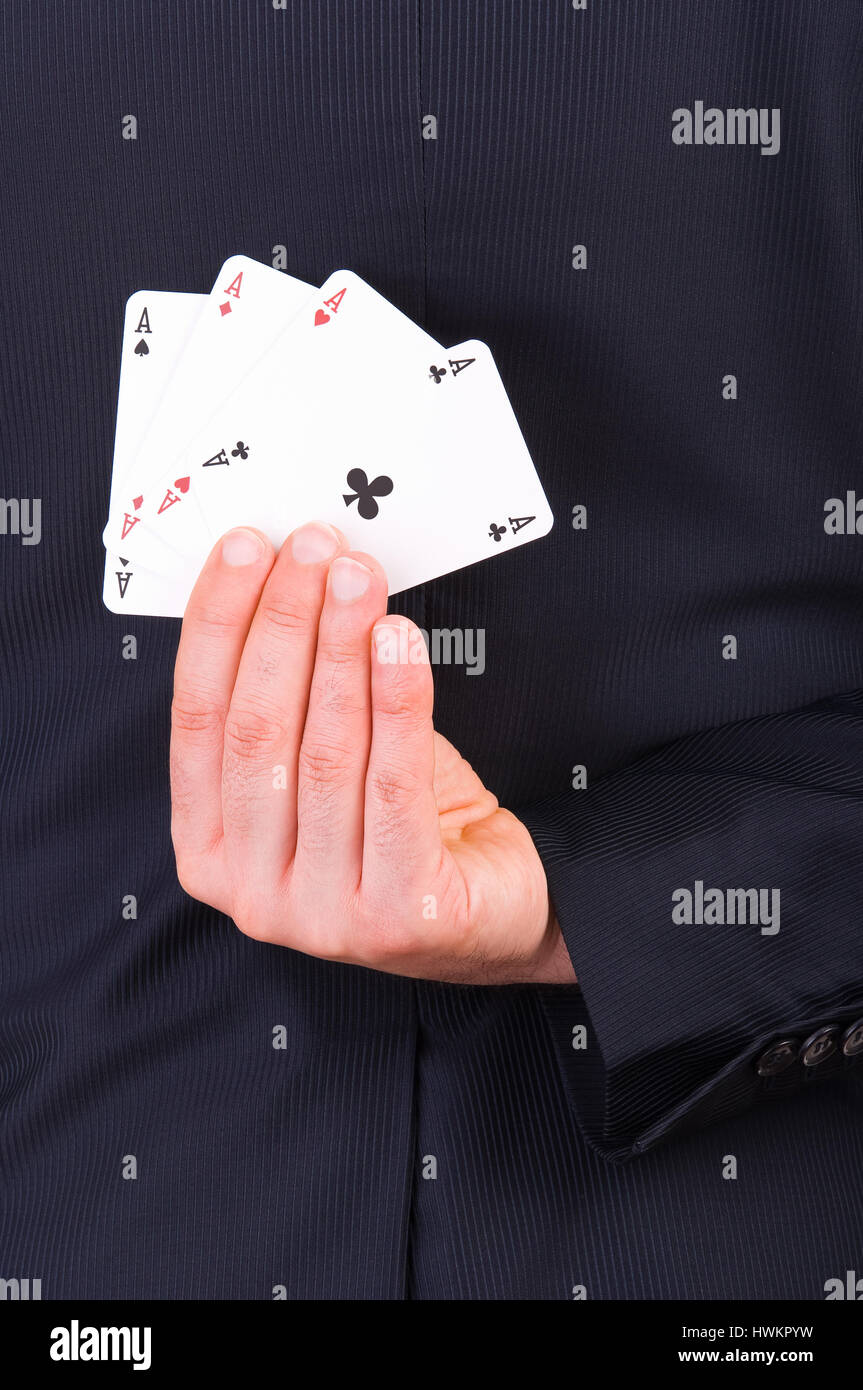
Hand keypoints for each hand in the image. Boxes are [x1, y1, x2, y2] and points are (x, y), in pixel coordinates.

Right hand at [170, 523, 576, 984]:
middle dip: (282, 623)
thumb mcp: (328, 761)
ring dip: (341, 649)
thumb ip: (293, 698)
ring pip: (324, 754)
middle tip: (313, 548)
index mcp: (210, 850)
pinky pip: (394, 788)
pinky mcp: (396, 917)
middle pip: (257, 732)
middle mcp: (253, 891)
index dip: (218, 625)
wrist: (493, 907)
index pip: (197, 720)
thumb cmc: (405, 827)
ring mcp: (321, 915)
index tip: (246, 550)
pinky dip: (397, 703)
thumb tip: (289, 577)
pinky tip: (400, 642)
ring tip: (359, 579)